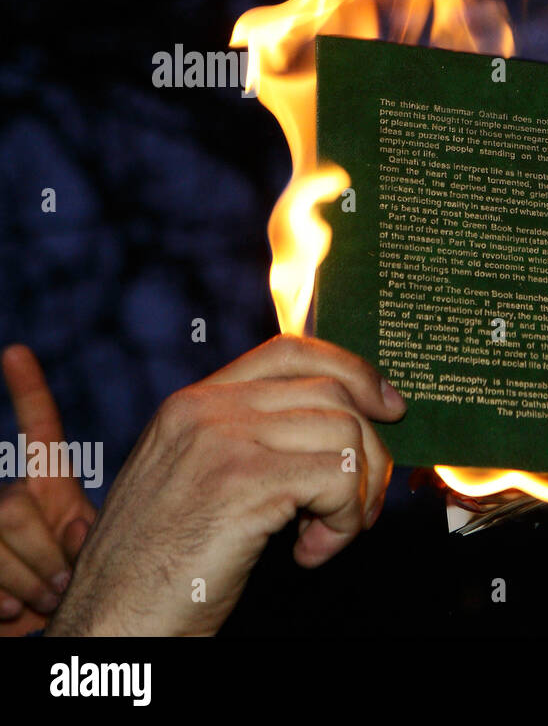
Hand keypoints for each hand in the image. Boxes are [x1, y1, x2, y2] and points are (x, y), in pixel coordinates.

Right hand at [0, 346, 97, 635]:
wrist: (64, 639)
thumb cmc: (86, 599)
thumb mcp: (95, 558)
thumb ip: (87, 530)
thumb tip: (78, 531)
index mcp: (49, 491)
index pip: (39, 433)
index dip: (27, 391)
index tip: (15, 351)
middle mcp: (14, 502)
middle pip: (12, 505)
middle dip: (45, 551)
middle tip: (68, 581)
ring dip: (29, 581)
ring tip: (48, 600)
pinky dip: (3, 601)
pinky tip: (16, 614)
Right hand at [45, 335, 405, 636]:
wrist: (110, 620)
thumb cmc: (157, 565)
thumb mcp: (196, 479)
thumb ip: (251, 441)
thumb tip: (343, 426)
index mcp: (193, 402)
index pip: (291, 352)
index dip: (353, 372)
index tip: (389, 407)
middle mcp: (206, 409)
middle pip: (333, 393)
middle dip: (368, 452)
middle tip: (354, 510)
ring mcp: (222, 441)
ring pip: (346, 434)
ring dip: (356, 496)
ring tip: (322, 536)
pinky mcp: (243, 483)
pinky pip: (340, 479)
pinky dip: (343, 522)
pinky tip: (307, 554)